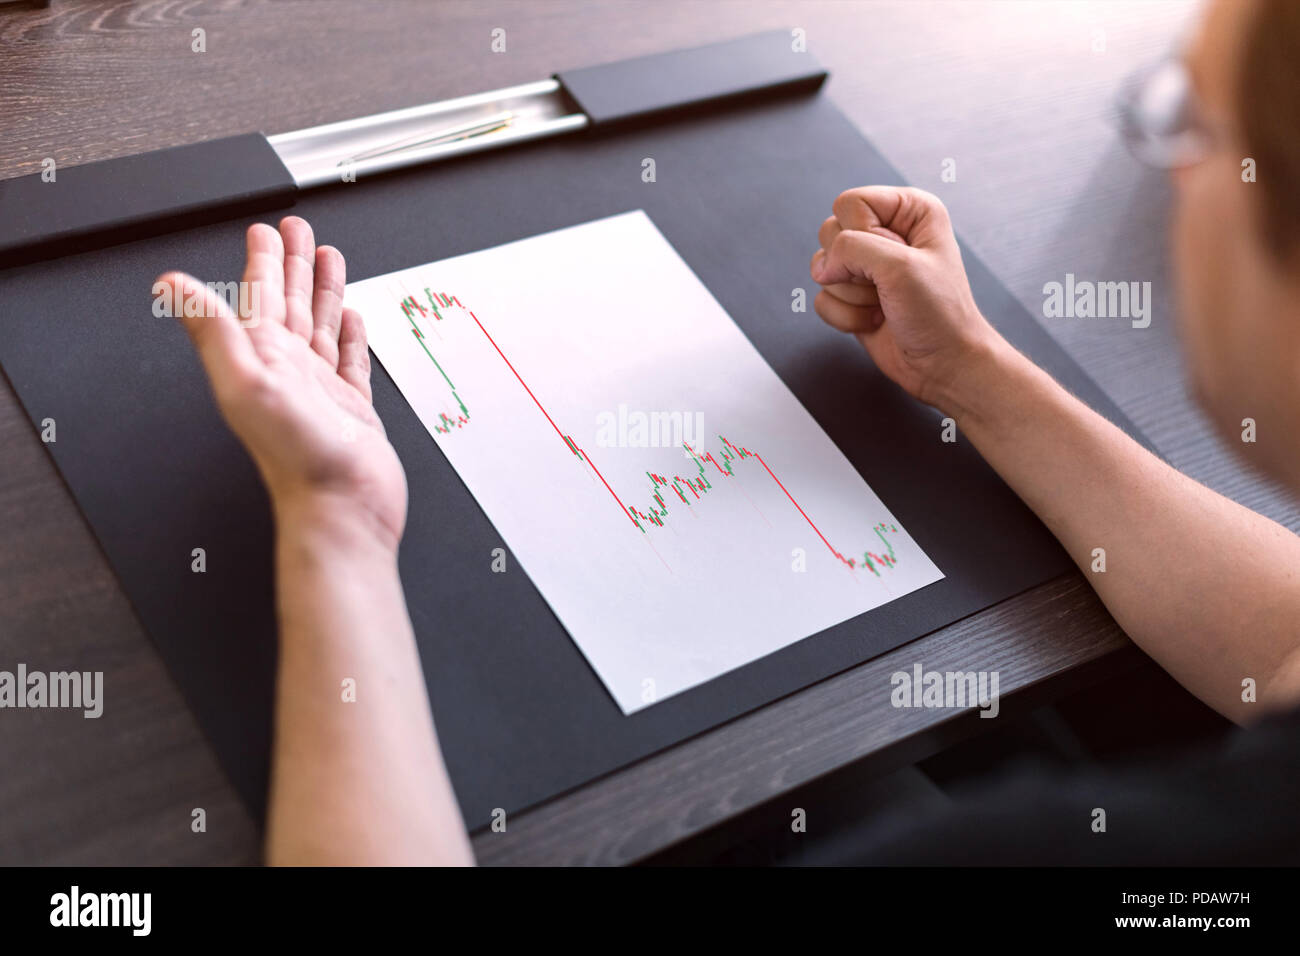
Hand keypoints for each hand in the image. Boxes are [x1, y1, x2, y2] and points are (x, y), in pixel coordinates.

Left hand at [156, 217, 405, 550]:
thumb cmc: (297, 459)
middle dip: (294, 263)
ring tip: (329, 257)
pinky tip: (352, 318)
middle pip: (290, 302)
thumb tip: (171, 285)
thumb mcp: (246, 382)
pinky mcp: (351, 408)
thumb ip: (212, 329)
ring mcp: (319, 389)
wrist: (343, 506)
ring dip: (323, 290)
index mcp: (263, 359)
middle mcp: (288, 371)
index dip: (263, 260)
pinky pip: (349, 360)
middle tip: (298, 229)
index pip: (259, 297)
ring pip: (320, 325)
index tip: (265, 230)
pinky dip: (350, 336)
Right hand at [810, 186, 1006, 413]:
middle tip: (886, 284)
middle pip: (831, 232)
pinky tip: (874, 320)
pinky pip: (822, 298)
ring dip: (851, 295)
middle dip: (853, 268)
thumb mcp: (900, 267)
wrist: (942, 363)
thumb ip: (853, 249)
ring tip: (883, 303)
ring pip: (822, 266)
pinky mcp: (852, 295)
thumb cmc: (940, 314)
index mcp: (909, 210)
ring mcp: (866, 266)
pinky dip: (845, 316)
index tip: (893, 259)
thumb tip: (822, 265)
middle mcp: (886, 233)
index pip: (851, 203)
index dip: (863, 234)